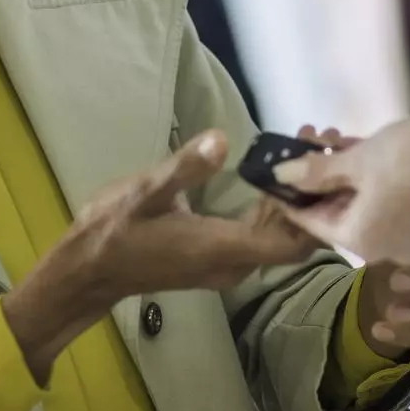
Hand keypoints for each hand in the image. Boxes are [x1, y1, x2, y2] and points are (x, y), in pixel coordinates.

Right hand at [3, 130, 317, 382]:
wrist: (89, 270)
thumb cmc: (114, 231)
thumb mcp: (145, 192)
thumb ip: (185, 168)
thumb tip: (220, 140)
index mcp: (222, 248)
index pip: (292, 243)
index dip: (314, 209)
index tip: (320, 164)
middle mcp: (233, 263)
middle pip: (292, 238)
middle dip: (309, 193)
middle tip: (315, 142)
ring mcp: (226, 263)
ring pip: (276, 237)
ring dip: (292, 198)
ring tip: (299, 149)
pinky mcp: (217, 257)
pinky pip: (258, 237)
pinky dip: (271, 209)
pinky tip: (271, 177)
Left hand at [287, 127, 409, 357]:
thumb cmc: (407, 164)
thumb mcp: (358, 162)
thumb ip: (317, 171)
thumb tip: (280, 176)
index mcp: (358, 239)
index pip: (311, 221)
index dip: (292, 195)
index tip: (278, 174)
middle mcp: (381, 248)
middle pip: (340, 212)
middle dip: (324, 178)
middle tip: (313, 144)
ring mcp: (407, 237)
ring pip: (365, 204)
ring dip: (349, 175)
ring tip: (338, 140)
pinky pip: (388, 202)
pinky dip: (374, 181)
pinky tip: (366, 150)